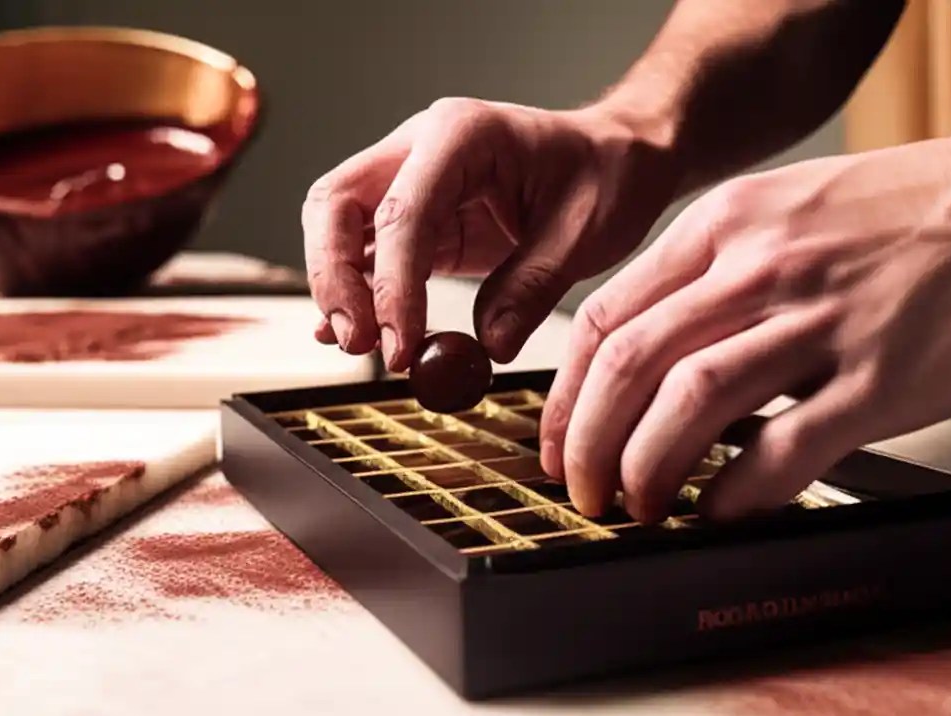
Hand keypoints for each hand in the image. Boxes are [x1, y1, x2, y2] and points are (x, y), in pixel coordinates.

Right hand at [302, 98, 677, 370]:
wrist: (615, 160)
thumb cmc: (604, 175)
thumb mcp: (584, 232)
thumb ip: (532, 286)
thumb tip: (490, 344)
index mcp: (462, 134)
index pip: (402, 209)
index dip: (392, 283)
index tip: (401, 343)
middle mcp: (421, 149)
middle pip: (337, 204)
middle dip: (334, 277)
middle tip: (358, 342)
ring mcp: (410, 182)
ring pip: (339, 229)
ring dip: (338, 290)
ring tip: (359, 347)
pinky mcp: (417, 221)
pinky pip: (368, 255)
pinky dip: (357, 295)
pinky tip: (358, 335)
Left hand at [539, 113, 950, 523]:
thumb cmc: (915, 212)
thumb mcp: (793, 205)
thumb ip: (717, 269)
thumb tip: (655, 350)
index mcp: (729, 223)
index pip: (608, 315)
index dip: (568, 392)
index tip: (558, 435)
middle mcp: (762, 265)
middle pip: (632, 363)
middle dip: (586, 440)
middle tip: (582, 488)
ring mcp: (821, 320)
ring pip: (691, 403)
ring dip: (645, 468)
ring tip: (635, 505)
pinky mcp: (879, 378)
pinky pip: (783, 448)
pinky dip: (735, 493)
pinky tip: (716, 514)